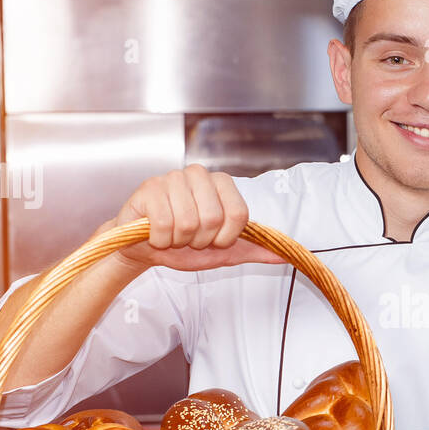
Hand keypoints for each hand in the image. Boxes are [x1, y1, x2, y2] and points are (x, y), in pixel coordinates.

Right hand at [106, 164, 283, 271]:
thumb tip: (284, 254)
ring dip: (179, 241)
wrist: (144, 247)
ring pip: (189, 222)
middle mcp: (198, 174)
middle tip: (188, 238)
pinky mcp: (149, 189)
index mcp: (221, 184)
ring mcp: (172, 178)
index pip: (238, 214)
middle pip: (213, 218)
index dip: (226, 237)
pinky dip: (161, 240)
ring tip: (173, 235)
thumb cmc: (183, 245)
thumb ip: (253, 249)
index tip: (213, 240)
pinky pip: (165, 224)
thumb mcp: (223, 251)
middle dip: (200, 240)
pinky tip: (157, 234)